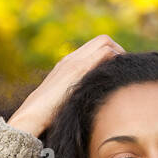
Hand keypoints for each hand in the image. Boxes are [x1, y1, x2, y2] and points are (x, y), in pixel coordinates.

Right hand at [7, 35, 125, 136]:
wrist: (31, 116)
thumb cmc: (48, 116)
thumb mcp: (67, 101)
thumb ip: (79, 94)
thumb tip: (96, 102)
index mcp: (68, 64)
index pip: (96, 47)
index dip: (112, 54)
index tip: (119, 71)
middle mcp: (71, 58)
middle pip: (103, 40)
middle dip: (119, 51)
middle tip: (125, 70)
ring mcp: (74, 61)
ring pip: (106, 42)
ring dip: (120, 54)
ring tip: (125, 73)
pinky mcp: (78, 69)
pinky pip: (105, 53)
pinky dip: (116, 59)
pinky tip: (119, 76)